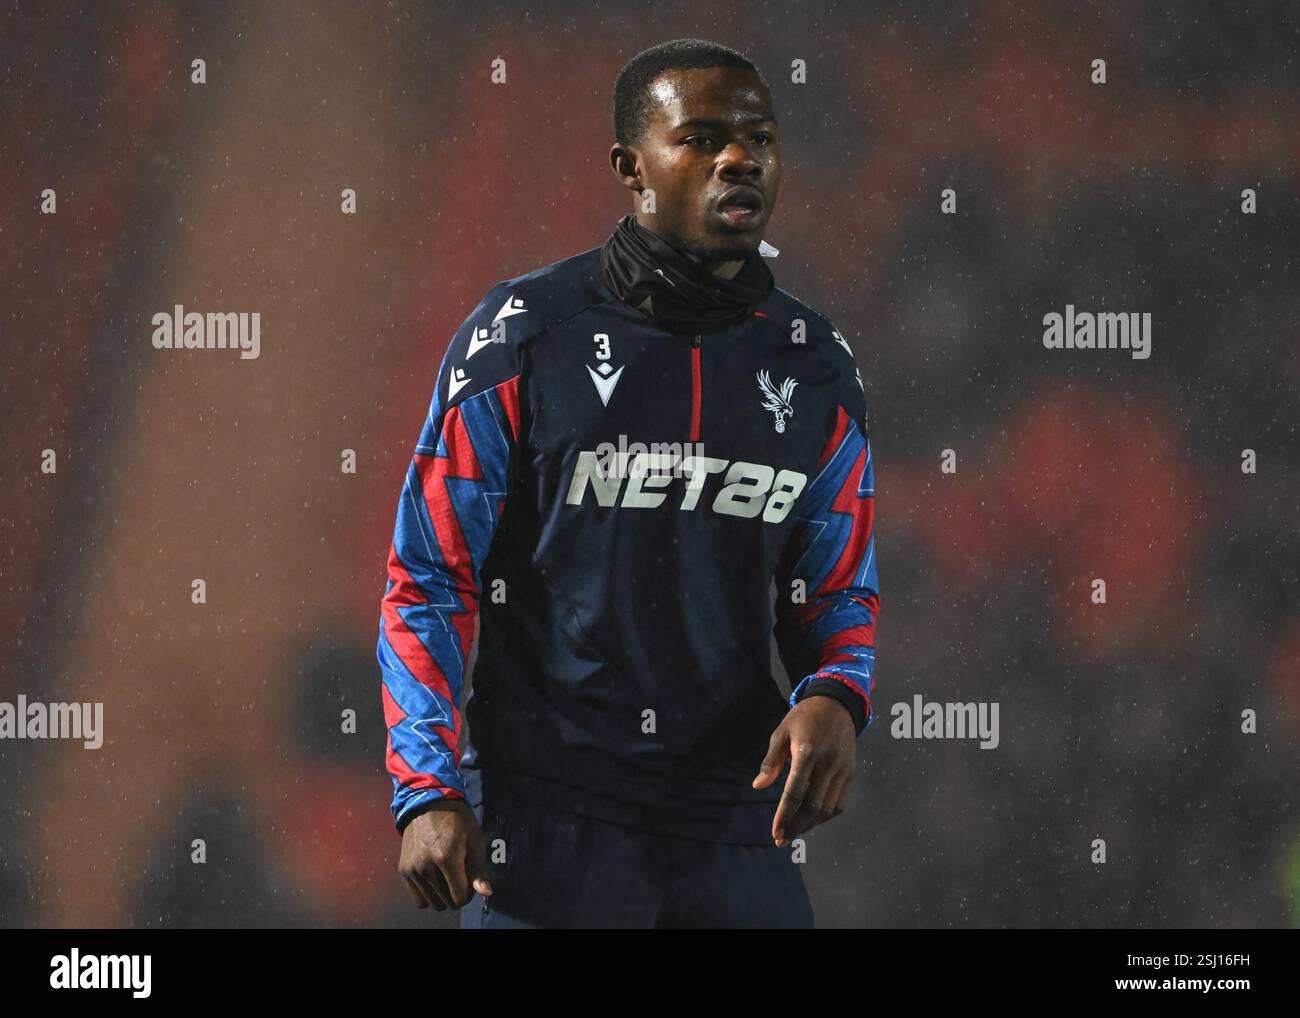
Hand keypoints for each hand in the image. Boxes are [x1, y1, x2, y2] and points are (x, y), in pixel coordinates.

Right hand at [398, 798, 492, 909]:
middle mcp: (426, 867)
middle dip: (456, 894)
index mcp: (447, 858)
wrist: (427, 803)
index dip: (469, 892)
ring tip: (445, 876)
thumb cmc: (457, 820)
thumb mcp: (474, 839)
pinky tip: (433, 879)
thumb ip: (478, 869)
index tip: (470, 879)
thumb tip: (485, 893)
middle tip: (459, 876)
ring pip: (432, 903)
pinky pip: (417, 899)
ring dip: (442, 896)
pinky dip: (427, 894)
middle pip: (446, 902)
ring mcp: (412, 870)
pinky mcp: (403, 870)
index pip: (460, 897)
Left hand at [752, 695, 855, 846]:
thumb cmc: (803, 719)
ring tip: (793, 832)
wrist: (836, 705)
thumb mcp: (781, 732)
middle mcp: (828, 764)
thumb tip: (759, 786)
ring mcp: (842, 770)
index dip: (785, 815)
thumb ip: (771, 761)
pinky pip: (839, 803)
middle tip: (781, 839)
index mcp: (807, 752)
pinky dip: (825, 816)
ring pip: (827, 808)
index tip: (775, 832)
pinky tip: (811, 820)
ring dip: (810, 825)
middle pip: (813, 806)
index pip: (795, 792)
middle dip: (796, 827)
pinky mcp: (851, 774)